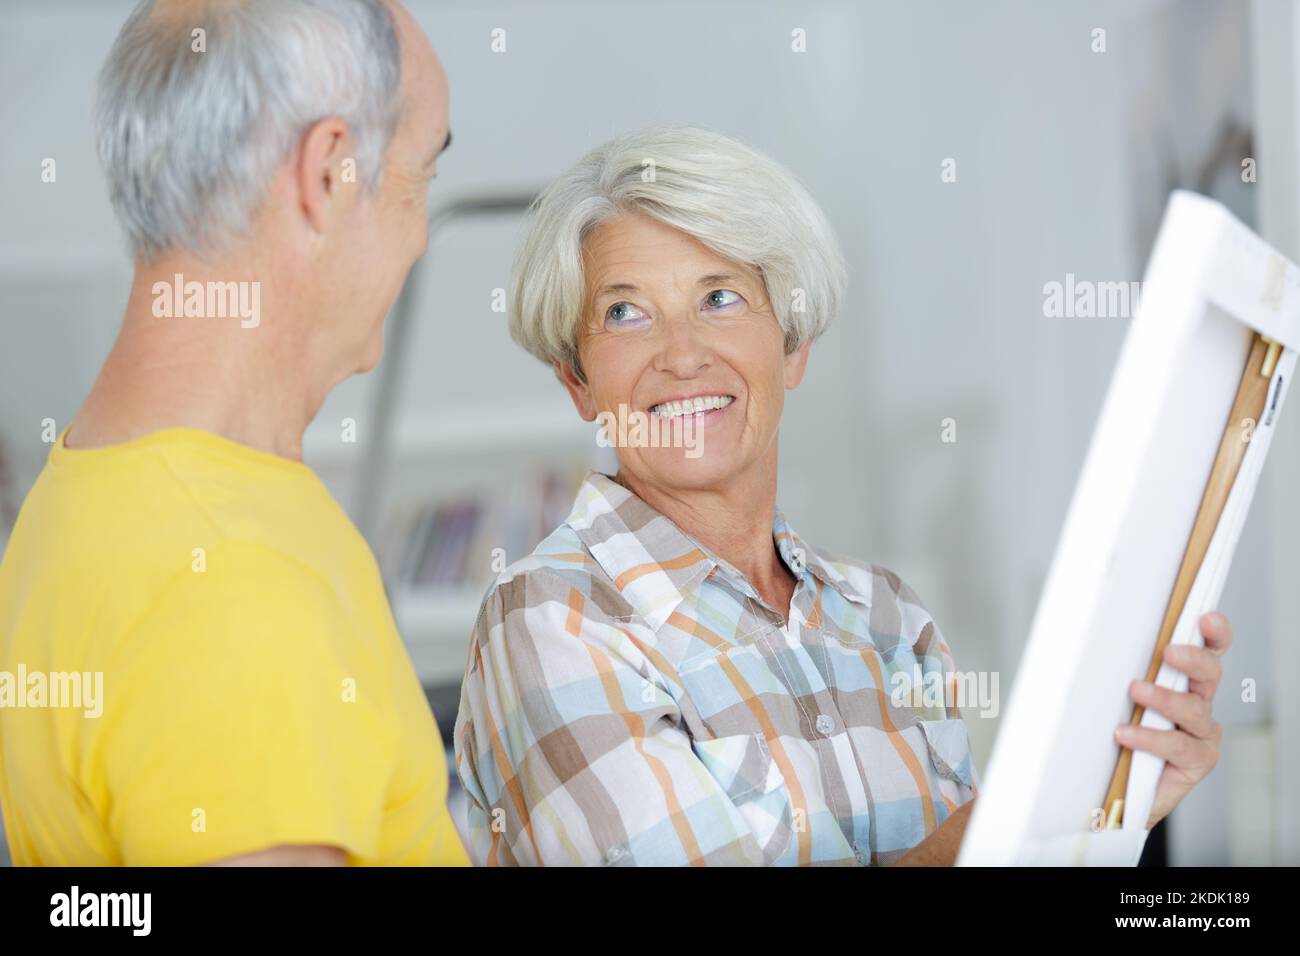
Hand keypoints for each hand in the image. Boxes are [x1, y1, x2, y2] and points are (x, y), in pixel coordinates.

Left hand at [1116, 612, 1230, 829]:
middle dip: (1194, 658)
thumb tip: (1075, 640)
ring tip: (1136, 691)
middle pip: (1210, 673)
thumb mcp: (1111, 697)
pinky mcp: (1197, 761)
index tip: (1205, 618)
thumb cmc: (1116, 735)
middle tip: (1168, 652)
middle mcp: (1198, 702)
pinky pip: (1178, 745)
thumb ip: (1109, 671)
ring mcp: (1201, 733)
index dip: (1214, 633)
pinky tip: (1126, 733)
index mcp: (1182, 679)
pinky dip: (1150, 737)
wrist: (1116, 787)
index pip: (1207, 650)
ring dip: (1164, 697)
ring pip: (1193, 708)